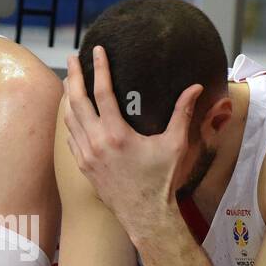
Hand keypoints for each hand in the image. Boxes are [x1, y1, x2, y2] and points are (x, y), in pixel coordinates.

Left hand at [63, 46, 203, 241]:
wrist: (145, 215)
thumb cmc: (161, 181)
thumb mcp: (175, 144)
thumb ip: (182, 113)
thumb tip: (196, 87)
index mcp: (116, 134)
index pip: (102, 92)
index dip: (99, 68)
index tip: (96, 50)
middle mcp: (96, 143)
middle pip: (76, 101)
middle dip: (74, 76)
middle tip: (74, 58)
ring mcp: (86, 156)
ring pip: (69, 119)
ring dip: (68, 97)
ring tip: (70, 80)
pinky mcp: (83, 166)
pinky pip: (70, 137)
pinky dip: (69, 120)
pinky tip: (72, 112)